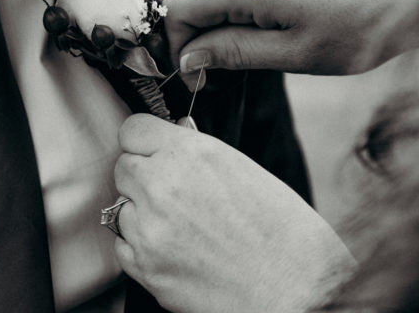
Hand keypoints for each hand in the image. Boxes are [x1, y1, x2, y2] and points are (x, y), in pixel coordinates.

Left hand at [114, 114, 354, 312]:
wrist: (296, 287)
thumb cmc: (282, 231)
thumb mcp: (242, 169)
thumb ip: (196, 152)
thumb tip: (173, 137)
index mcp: (189, 154)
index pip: (132, 131)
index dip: (144, 141)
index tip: (151, 150)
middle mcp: (162, 187)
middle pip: (123, 168)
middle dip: (143, 177)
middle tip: (173, 192)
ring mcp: (150, 230)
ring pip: (123, 209)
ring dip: (144, 214)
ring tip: (186, 228)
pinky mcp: (146, 268)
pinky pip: (124, 246)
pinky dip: (143, 247)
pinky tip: (178, 250)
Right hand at [165, 0, 418, 86]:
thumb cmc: (359, 29)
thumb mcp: (293, 53)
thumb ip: (232, 52)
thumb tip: (185, 58)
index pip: (178, 8)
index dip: (174, 46)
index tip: (194, 78)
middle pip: (198, 0)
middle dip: (202, 40)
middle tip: (225, 76)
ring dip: (226, 24)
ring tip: (266, 48)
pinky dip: (244, 7)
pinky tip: (277, 24)